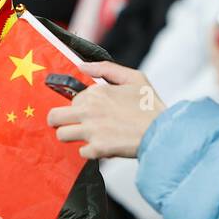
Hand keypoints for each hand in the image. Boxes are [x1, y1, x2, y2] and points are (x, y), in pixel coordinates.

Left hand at [47, 61, 166, 159]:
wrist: (164, 132)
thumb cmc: (151, 106)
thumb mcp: (134, 77)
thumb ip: (105, 68)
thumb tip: (81, 66)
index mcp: (97, 92)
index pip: (72, 99)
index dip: (80, 106)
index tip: (89, 111)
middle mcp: (89, 110)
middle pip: (54, 117)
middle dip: (61, 121)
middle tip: (71, 124)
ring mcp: (92, 131)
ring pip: (62, 135)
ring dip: (72, 136)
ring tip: (87, 136)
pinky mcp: (97, 149)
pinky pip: (81, 152)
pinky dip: (90, 151)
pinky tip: (103, 146)